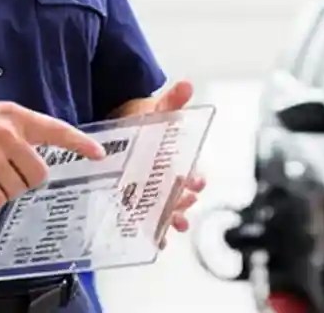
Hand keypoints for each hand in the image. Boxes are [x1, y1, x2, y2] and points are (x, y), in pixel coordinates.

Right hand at [0, 100, 104, 209]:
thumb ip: (18, 128)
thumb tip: (41, 150)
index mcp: (14, 117)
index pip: (56, 130)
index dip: (80, 144)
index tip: (99, 154)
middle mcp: (7, 136)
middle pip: (39, 173)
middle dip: (27, 179)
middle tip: (7, 173)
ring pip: (18, 190)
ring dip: (4, 189)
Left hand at [146, 81, 206, 248]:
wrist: (126, 134)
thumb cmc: (147, 125)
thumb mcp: (157, 112)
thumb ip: (172, 101)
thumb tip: (187, 84)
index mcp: (180, 160)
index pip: (192, 172)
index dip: (195, 178)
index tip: (196, 182)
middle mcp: (171, 181)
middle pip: (180, 195)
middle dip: (184, 201)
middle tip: (183, 203)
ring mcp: (157, 194)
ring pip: (168, 210)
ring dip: (173, 218)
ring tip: (174, 225)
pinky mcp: (140, 203)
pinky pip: (150, 221)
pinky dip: (156, 232)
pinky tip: (157, 240)